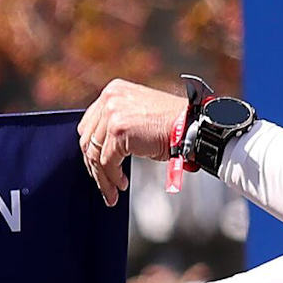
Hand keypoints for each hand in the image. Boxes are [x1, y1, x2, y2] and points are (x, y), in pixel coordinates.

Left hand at [73, 76, 186, 202]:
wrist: (193, 125)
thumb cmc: (173, 124)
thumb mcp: (139, 116)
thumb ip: (118, 124)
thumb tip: (100, 148)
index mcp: (114, 91)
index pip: (90, 124)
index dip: (91, 148)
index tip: (95, 164)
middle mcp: (109, 98)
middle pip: (89, 140)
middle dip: (94, 165)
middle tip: (103, 181)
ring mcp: (112, 113)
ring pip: (95, 154)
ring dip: (103, 177)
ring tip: (111, 191)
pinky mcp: (118, 131)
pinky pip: (107, 162)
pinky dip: (112, 177)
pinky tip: (120, 184)